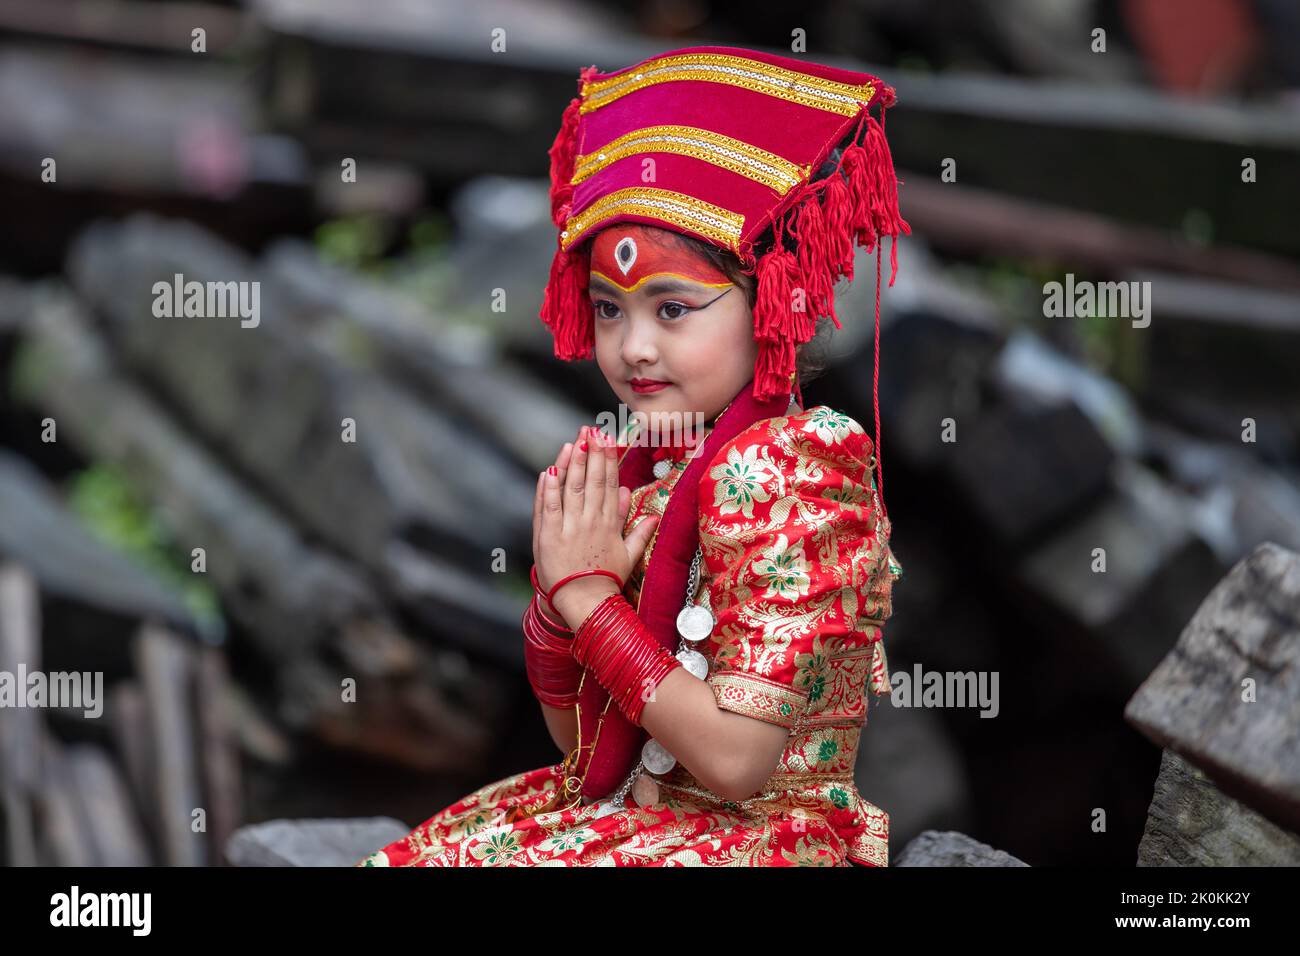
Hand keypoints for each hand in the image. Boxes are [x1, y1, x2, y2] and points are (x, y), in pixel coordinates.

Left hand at [534, 425, 658, 626]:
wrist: (585, 601)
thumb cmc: (606, 580)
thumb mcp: (629, 556)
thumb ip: (640, 532)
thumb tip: (654, 515)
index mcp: (609, 523)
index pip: (609, 484)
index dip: (607, 460)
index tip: (606, 440)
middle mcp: (590, 521)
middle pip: (591, 480)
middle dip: (590, 453)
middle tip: (590, 430)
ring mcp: (569, 527)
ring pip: (571, 489)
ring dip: (571, 464)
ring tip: (573, 442)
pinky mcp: (549, 536)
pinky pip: (549, 507)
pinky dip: (548, 489)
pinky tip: (549, 471)